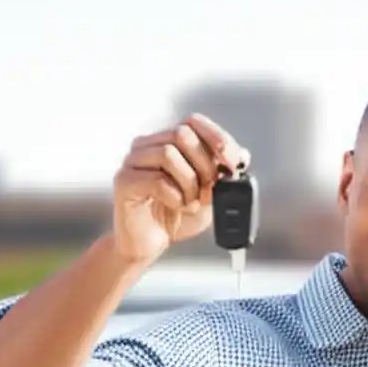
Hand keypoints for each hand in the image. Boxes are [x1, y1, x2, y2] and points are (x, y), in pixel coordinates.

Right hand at [111, 113, 250, 264]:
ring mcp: (133, 162)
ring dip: (189, 184)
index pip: (193, 121)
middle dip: (204, 165)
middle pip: (182, 134)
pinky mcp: (124, 182)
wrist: (150, 245)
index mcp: (167, 141)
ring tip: (190, 203)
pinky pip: (156, 180)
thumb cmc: (177, 216)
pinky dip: (175, 197)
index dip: (217, 138)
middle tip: (208, 190)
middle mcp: (147, 146)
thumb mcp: (210, 193)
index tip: (233, 162)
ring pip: (168, 154)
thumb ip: (223, 172)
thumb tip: (243, 154)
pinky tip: (176, 207)